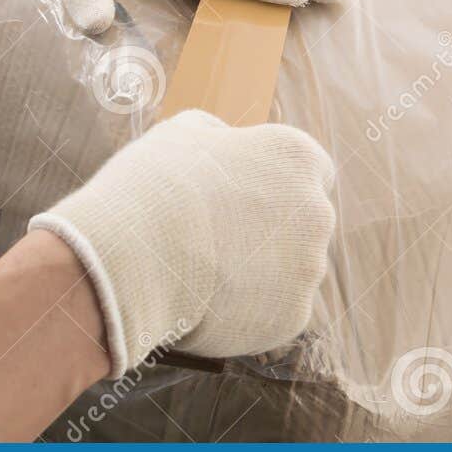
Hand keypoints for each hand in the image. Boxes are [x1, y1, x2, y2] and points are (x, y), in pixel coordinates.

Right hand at [28, 109, 336, 376]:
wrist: (135, 256)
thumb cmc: (152, 186)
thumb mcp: (182, 134)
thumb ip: (218, 137)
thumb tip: (224, 146)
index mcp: (298, 159)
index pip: (312, 171)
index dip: (277, 185)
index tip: (247, 197)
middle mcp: (317, 212)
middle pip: (304, 225)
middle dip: (272, 233)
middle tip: (219, 242)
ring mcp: (308, 269)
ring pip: (290, 273)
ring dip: (260, 274)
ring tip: (203, 275)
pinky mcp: (291, 318)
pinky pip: (273, 314)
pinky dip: (247, 313)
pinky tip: (207, 306)